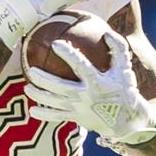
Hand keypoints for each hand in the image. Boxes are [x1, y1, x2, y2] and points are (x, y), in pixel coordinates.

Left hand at [24, 28, 155, 145]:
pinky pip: (57, 117)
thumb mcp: (125, 70)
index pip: (80, 66)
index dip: (68, 54)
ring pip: (55, 103)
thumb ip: (118, 50)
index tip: (56, 44)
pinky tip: (32, 110)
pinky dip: (44, 114)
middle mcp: (86, 97)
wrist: (128, 122)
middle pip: (60, 87)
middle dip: (44, 80)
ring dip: (39, 95)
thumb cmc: (125, 91)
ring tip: (27, 87)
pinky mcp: (77, 118)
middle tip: (31, 71)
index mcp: (98, 83)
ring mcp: (80, 110)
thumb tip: (106, 32)